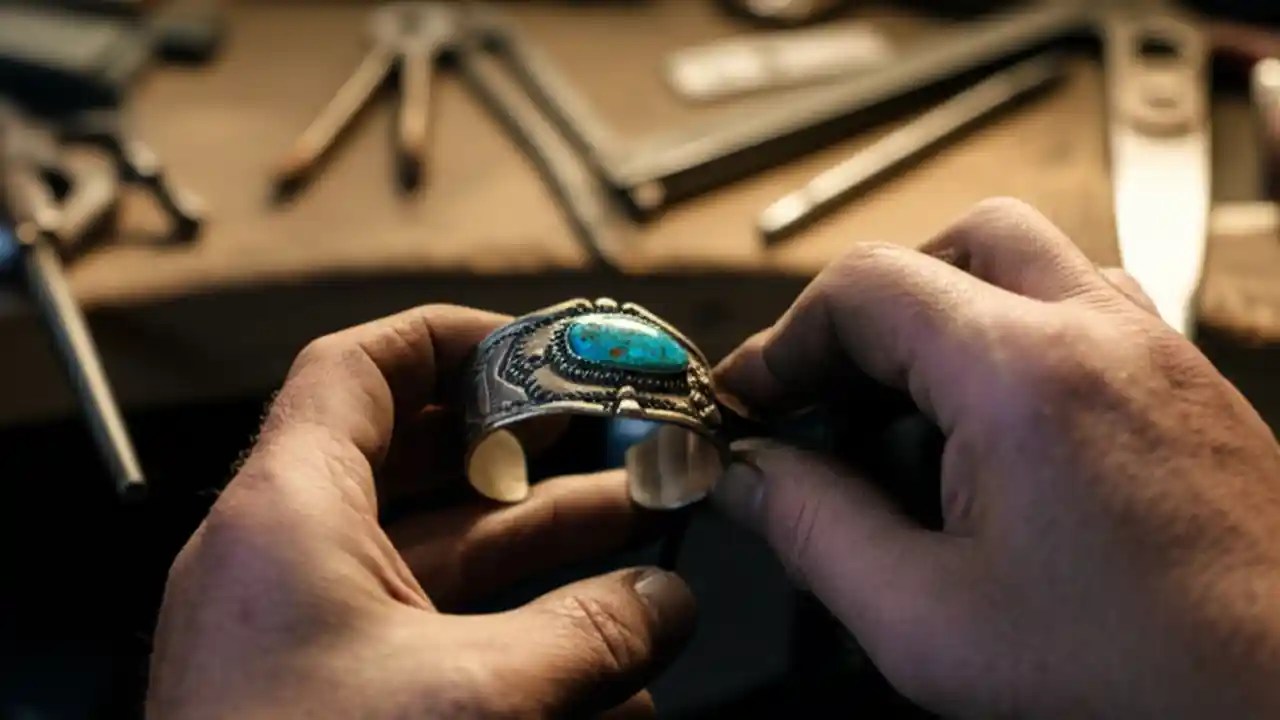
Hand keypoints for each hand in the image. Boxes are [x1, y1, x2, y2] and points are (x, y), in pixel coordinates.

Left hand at [147, 306, 694, 718]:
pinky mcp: (341, 698)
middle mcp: (290, 563)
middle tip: (617, 444)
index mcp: (286, 516)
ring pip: (442, 556)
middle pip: (422, 465)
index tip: (539, 345)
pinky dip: (516, 632)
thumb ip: (585, 637)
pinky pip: (438, 637)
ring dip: (541, 546)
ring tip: (636, 533)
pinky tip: (601, 658)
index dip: (455, 341)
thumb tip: (663, 604)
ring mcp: (316, 636)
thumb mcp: (472, 698)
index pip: (360, 369)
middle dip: (534, 455)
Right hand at [713, 198, 1279, 717]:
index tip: (752, 398)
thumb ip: (813, 532)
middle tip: (825, 391)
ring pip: (1024, 264)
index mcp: (1027, 377)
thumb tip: (748, 476)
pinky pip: (1080, 310)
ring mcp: (1156, 356)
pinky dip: (1008, 340)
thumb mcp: (927, 622)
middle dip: (866, 308)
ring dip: (943, 313)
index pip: (866, 289)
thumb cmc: (1143, 680)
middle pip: (950, 244)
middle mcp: (1102, 337)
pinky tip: (988, 433)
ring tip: (902, 410)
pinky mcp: (1183, 388)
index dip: (785, 340)